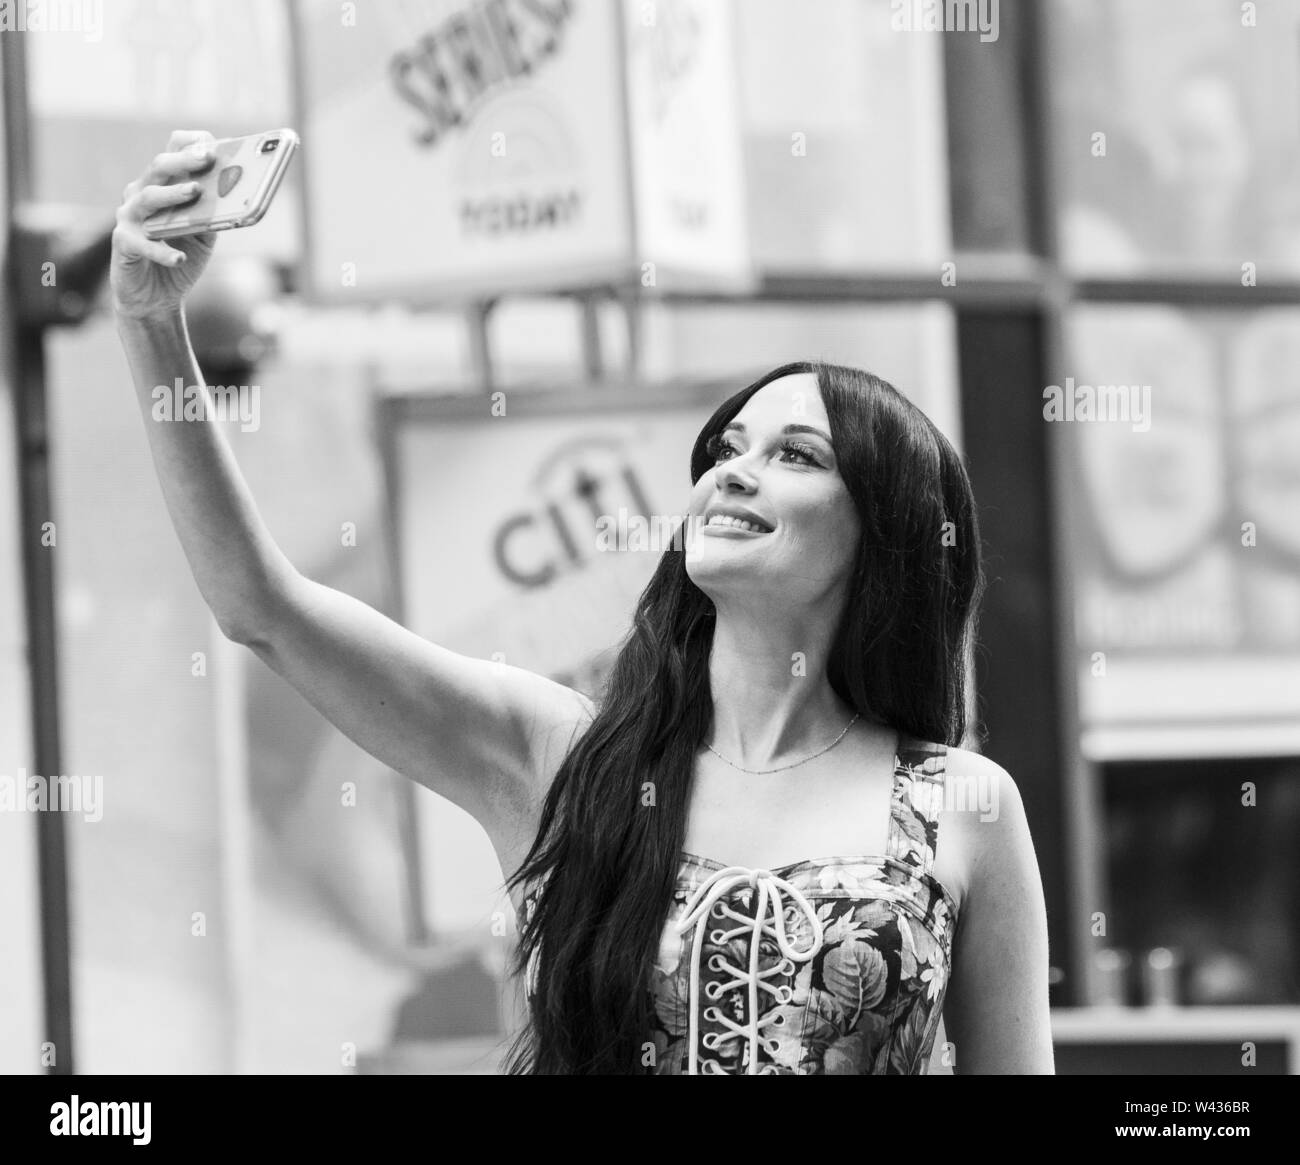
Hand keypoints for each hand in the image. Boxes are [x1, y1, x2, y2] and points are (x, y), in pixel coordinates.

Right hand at [110, 129, 218, 320]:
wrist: (156, 297)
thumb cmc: (181, 257)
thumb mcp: (204, 235)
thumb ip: (215, 214)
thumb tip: (235, 196)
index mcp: (163, 186)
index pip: (171, 152)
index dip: (189, 145)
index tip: (211, 144)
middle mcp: (141, 194)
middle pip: (159, 167)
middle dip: (184, 160)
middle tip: (207, 158)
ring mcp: (130, 217)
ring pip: (148, 197)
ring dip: (173, 193)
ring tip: (195, 191)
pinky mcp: (124, 243)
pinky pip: (143, 244)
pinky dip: (162, 251)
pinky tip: (179, 257)